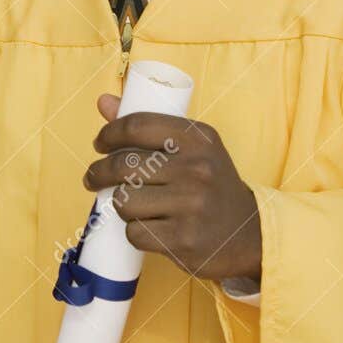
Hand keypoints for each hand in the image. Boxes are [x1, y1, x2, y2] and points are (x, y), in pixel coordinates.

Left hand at [85, 94, 261, 280]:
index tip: (100, 144)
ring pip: (123, 201)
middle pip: (123, 165)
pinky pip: (134, 233)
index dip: (109, 134)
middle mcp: (197, 168)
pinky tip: (148, 227)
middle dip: (98, 172)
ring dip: (119, 204)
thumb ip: (149, 126)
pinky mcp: (184, 240)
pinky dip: (134, 232)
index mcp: (199, 138)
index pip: (137, 126)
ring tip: (131, 204)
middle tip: (93, 178)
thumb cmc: (211, 186)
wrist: (249, 234)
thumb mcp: (193, 148)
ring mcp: (191, 205)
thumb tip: (103, 102)